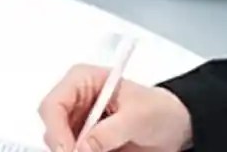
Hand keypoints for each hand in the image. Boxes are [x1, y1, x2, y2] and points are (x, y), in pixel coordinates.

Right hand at [39, 63, 192, 151]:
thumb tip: (83, 147)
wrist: (173, 126)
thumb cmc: (158, 109)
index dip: (56, 130)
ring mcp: (78, 124)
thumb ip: (110, 131)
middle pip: (52, 129)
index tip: (70, 151)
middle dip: (65, 147)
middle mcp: (75, 102)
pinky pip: (73, 151)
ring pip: (61, 146)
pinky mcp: (84, 143)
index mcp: (83, 81)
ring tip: (107, 151)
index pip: (53, 105)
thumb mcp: (138, 117)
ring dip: (74, 151)